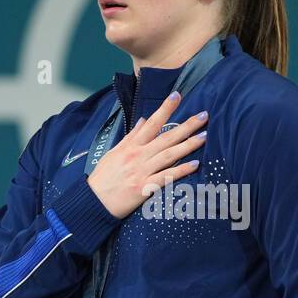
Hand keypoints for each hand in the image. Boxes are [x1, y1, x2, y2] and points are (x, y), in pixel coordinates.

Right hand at [87, 91, 208, 218]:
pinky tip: (195, 164)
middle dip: (186, 126)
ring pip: (169, 155)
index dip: (165, 109)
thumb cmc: (103, 178)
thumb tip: (144, 119)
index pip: (151, 123)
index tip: (177, 95)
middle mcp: (138, 156)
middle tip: (204, 115)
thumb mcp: (114, 152)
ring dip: (188, 145)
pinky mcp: (144, 188)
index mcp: (130, 146)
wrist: (93, 202)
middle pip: (166, 137)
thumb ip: (131, 136)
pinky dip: (180, 171)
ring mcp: (141, 172)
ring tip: (204, 136)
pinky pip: (166, 177)